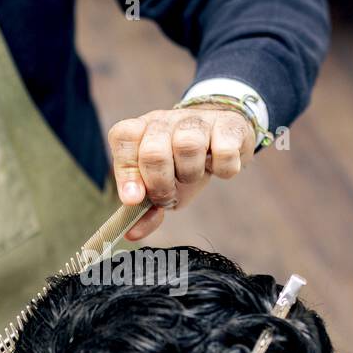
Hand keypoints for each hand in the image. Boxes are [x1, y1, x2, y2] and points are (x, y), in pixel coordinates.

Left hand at [107, 105, 255, 240]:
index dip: (126, 171)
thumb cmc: (181, 165)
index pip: (124, 138)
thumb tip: (132, 233)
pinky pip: (224, 151)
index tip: (134, 199)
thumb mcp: (159, 188)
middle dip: (160, 183)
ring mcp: (197, 119)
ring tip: (193, 176)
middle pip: (154, 151)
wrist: (222, 140)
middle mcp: (165, 120)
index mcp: (140, 131)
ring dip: (191, 174)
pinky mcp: (228, 123)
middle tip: (168, 193)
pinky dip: (223, 169)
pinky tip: (219, 167)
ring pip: (188, 146)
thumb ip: (144, 211)